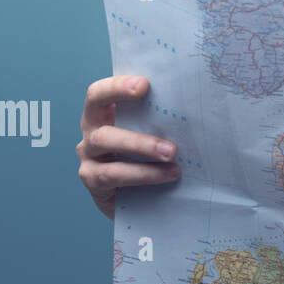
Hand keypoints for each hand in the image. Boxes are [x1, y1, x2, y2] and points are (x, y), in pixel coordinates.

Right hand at [76, 75, 179, 219]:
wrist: (141, 199)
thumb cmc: (151, 156)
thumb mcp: (154, 133)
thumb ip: (161, 119)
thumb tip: (194, 107)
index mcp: (104, 113)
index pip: (100, 93)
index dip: (117, 86)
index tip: (145, 85)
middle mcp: (92, 130)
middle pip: (97, 115)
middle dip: (134, 112)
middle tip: (166, 131)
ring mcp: (89, 156)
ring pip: (106, 142)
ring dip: (142, 146)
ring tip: (172, 154)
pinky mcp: (92, 180)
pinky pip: (113, 174)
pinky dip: (143, 174)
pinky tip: (167, 176)